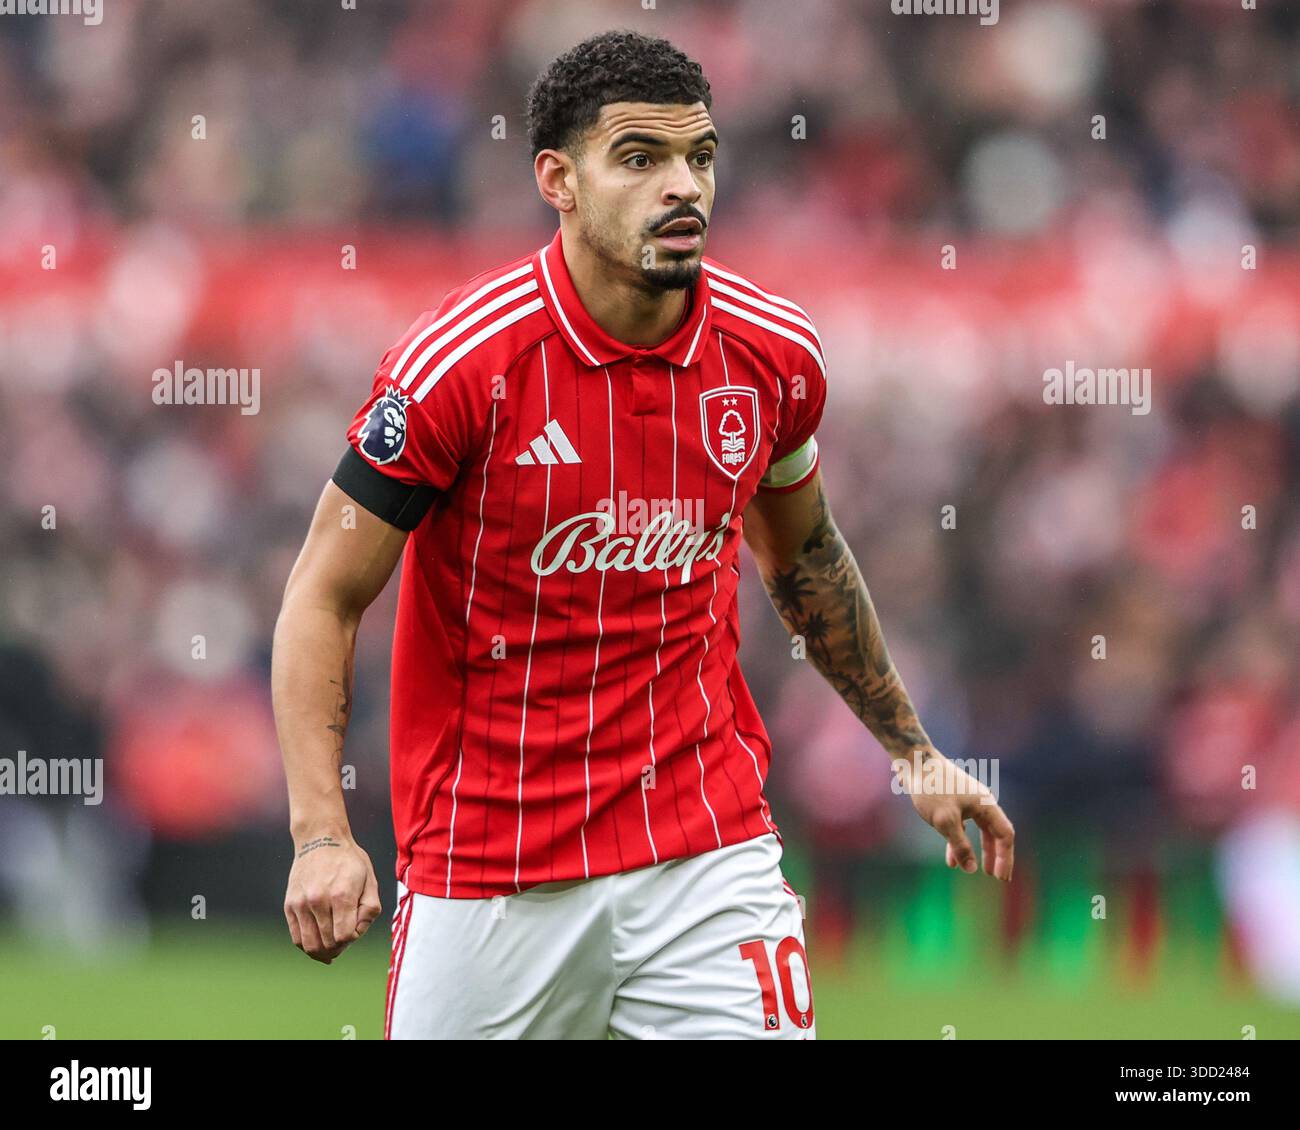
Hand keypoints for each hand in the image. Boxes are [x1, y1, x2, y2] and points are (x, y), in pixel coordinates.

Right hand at [284, 832, 381, 962]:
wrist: (320, 839)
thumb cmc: (349, 861)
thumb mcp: (370, 879)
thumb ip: (370, 909)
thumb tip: (356, 934)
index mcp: (341, 894)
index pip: (345, 936)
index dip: (353, 938)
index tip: (355, 928)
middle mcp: (318, 900)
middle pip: (328, 944)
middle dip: (340, 947)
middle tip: (345, 939)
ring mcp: (301, 904)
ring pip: (310, 945)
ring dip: (323, 952)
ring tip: (332, 947)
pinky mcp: (290, 906)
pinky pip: (297, 938)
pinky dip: (308, 946)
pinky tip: (319, 942)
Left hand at [893, 751, 1014, 881]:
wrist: (914, 762)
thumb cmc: (931, 789)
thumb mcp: (945, 822)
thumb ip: (960, 846)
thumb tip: (972, 869)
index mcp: (986, 804)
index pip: (1005, 835)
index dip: (1006, 858)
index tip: (1001, 878)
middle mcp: (981, 802)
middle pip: (995, 833)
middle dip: (995, 856)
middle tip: (997, 878)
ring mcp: (967, 802)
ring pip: (978, 831)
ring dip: (977, 851)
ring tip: (975, 870)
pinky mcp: (953, 802)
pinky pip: (962, 826)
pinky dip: (958, 842)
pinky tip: (950, 860)